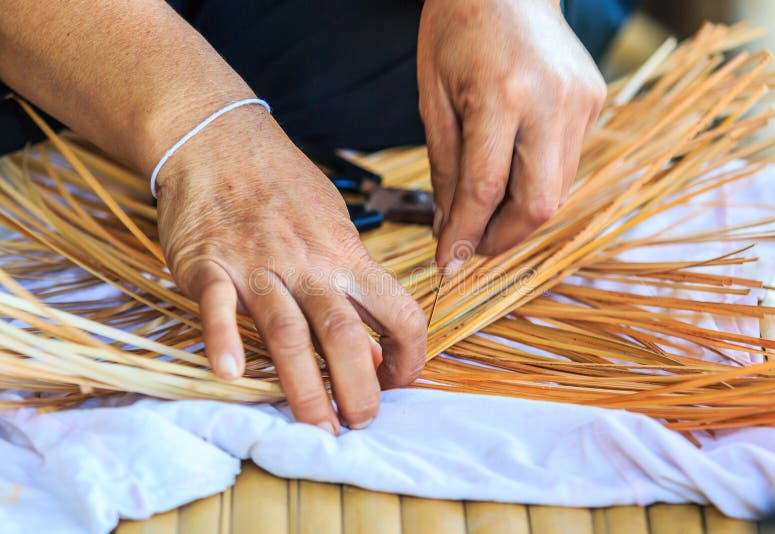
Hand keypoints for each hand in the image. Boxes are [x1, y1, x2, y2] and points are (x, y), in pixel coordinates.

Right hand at [155, 105, 426, 433]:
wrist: (218, 140)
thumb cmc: (282, 187)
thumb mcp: (333, 227)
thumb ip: (353, 285)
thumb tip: (375, 349)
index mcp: (345, 255)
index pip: (397, 309)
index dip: (409, 352)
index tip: (397, 381)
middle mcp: (308, 264)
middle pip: (344, 333)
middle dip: (358, 387)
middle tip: (360, 424)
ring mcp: (257, 264)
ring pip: (287, 332)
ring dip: (303, 387)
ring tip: (315, 430)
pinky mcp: (209, 264)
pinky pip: (217, 305)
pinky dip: (222, 338)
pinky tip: (229, 373)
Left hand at [418, 0, 605, 271]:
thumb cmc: (456, 29)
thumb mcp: (432, 97)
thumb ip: (445, 167)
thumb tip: (450, 227)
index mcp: (502, 95)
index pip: (485, 190)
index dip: (465, 235)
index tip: (446, 263)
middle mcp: (552, 102)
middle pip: (539, 204)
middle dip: (503, 239)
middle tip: (471, 246)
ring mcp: (581, 102)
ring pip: (558, 190)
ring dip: (519, 215)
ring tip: (484, 213)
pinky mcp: (594, 101)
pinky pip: (566, 163)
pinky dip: (536, 182)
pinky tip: (510, 174)